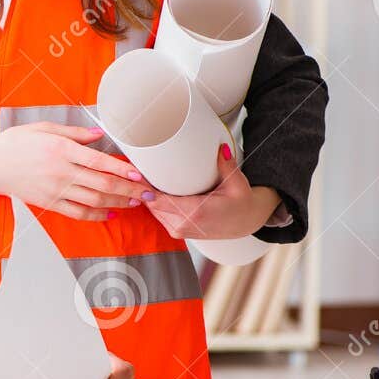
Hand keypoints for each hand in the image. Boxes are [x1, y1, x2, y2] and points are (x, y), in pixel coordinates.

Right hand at [0, 123, 146, 221]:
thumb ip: (74, 133)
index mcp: (61, 150)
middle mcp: (61, 172)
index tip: (142, 175)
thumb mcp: (43, 128)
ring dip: (119, 203)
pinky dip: (97, 215)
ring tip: (135, 202)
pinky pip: (78, 213)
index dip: (125, 170)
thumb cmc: (15, 144)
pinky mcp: (49, 203)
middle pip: (104, 184)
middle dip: (131, 190)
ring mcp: (55, 190)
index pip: (100, 162)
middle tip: (150, 193)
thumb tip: (100, 135)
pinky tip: (110, 213)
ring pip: (95, 200)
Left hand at [142, 144, 279, 239]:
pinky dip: (153, 202)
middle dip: (141, 188)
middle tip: (132, 168)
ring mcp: (179, 230)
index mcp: (195, 213)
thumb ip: (226, 165)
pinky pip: (158, 215)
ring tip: (139, 176)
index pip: (158, 200)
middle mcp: (183, 225)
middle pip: (151, 204)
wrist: (245, 223)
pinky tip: (149, 188)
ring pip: (152, 210)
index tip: (134, 172)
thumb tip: (220, 147)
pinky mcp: (177, 231)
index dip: (143, 187)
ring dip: (145, 195)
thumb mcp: (236, 182)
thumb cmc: (241, 203)